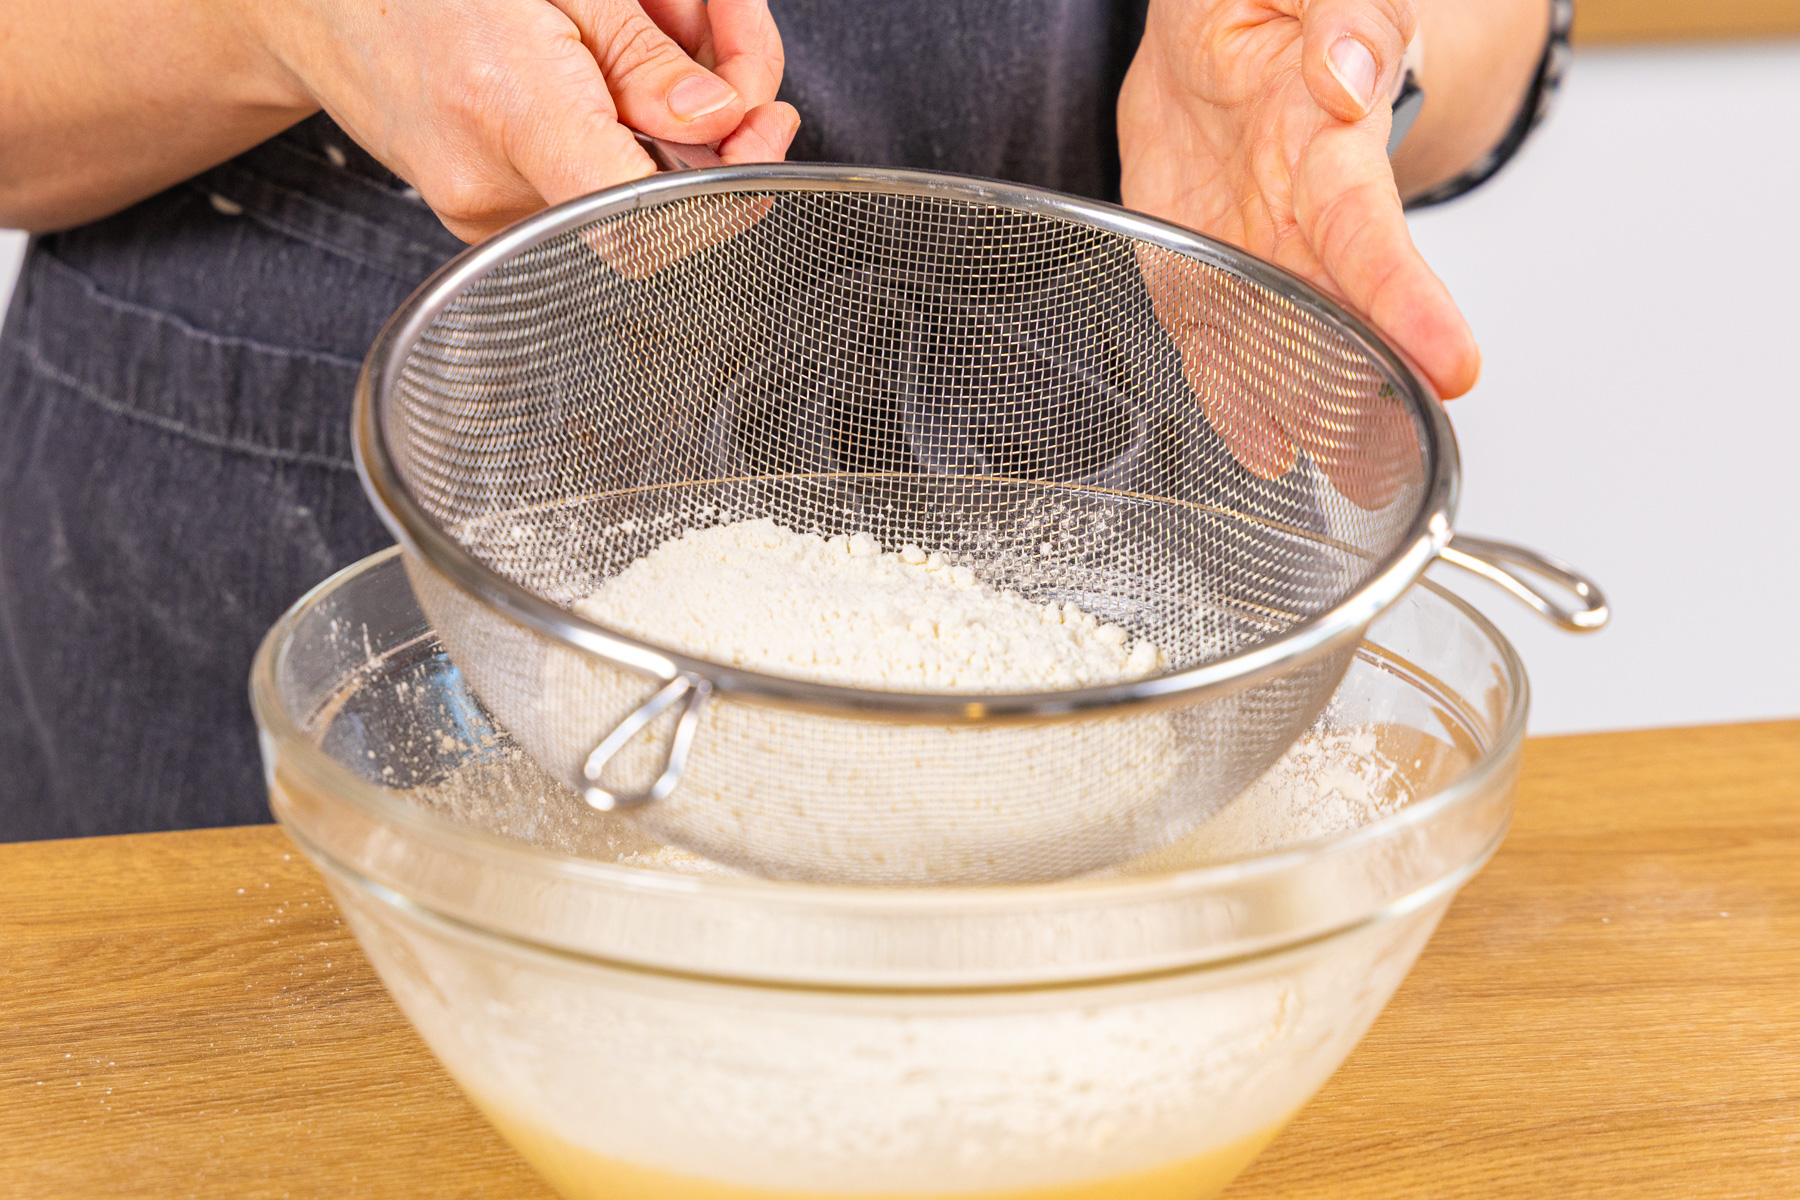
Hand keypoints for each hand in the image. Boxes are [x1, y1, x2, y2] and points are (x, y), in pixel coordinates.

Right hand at [246, 0, 798, 241]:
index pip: (649, 218)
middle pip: (656, 197)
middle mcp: (494, 188)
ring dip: (669, 115)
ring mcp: (484, 214)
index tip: (762, 134)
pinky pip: (585, 187)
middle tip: (727, 34)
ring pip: (627, 190)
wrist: (310, 1)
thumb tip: (722, 120)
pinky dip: (621, 133)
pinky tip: (609, 71)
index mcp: (515, 113)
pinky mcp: (485, 214)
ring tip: (649, 17)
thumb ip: (644, 56)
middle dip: (714, 118)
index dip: (729, 194)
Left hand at [1119, 0, 1475, 501]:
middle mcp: (1298, 217)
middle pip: (1342, 315)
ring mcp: (1249, 248)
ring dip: (1310, 408)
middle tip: (1390, 464)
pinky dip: (1233, 394)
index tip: (1456, 366)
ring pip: (1285, 340)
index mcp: (1329, 152)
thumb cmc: (1267, 4)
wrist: (1203, 27)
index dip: (1409, 305)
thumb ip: (1343, 22)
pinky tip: (1262, 450)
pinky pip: (1215, 336)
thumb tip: (1345, 79)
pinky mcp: (1196, 265)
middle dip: (1370, 389)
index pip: (1371, 239)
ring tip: (1345, 477)